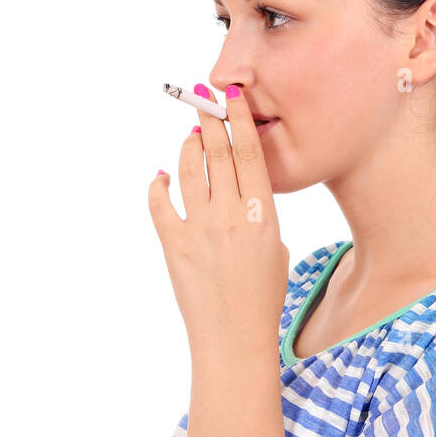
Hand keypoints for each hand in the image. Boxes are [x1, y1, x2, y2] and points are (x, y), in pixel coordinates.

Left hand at [148, 84, 288, 356]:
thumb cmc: (263, 299)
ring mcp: (199, 229)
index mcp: (263, 215)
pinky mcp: (172, 245)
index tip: (233, 99)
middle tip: (203, 99)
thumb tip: (240, 201)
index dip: (240, 122)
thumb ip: (259, 219)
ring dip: (186, 149)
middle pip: (217, 155)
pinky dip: (157, 186)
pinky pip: (160, 204)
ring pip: (187, 172)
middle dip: (210, 122)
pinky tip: (159, 178)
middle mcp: (230, 216)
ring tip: (189, 137)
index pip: (250, 156)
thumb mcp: (277, 252)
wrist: (234, 337)